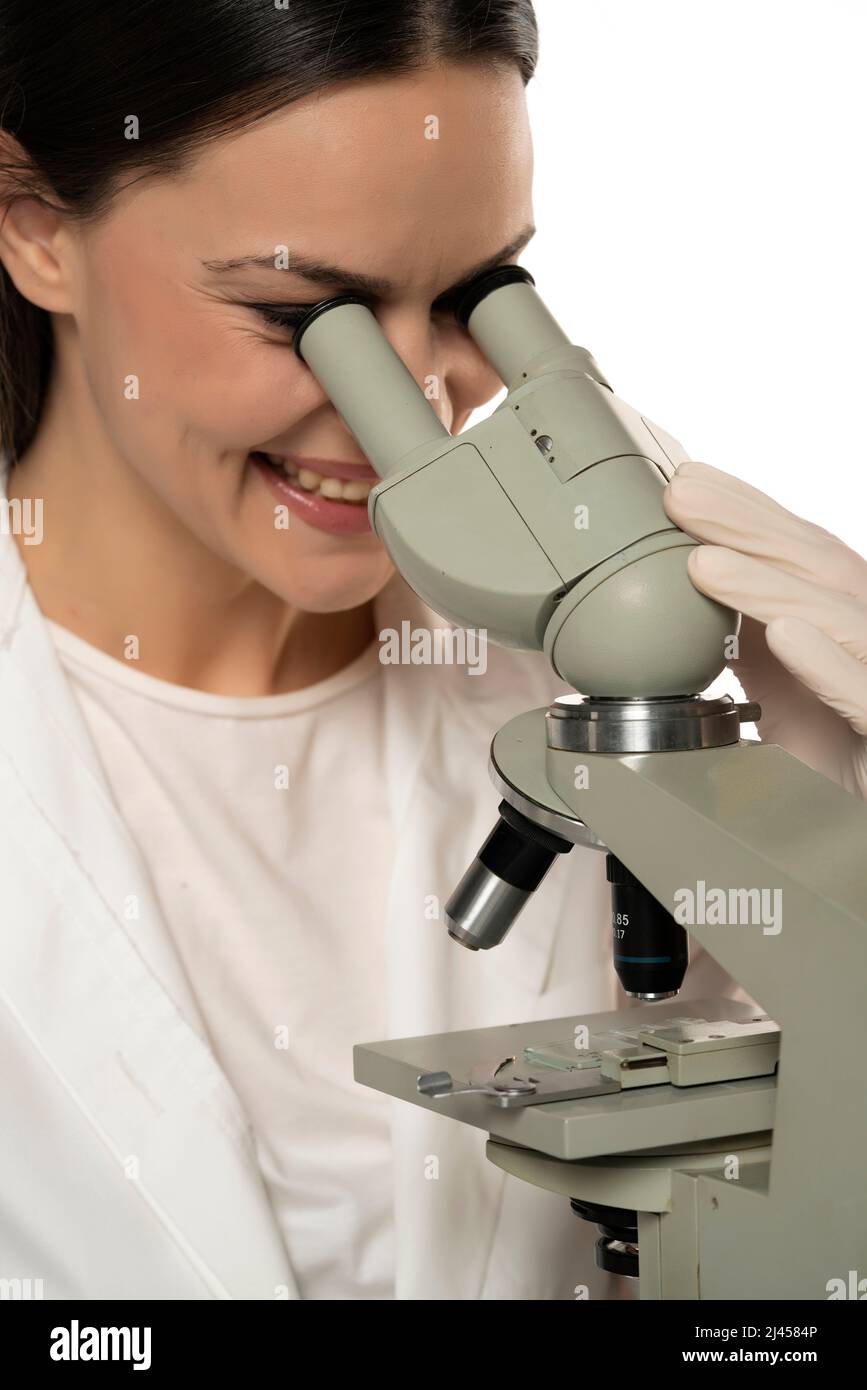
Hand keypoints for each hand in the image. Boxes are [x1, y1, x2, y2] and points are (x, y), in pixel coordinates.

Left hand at [663, 459, 866, 798]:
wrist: (865, 834)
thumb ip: (745, 653)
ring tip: (706, 565)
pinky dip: (825, 663)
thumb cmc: (842, 760)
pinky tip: (783, 636)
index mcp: (844, 626)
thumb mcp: (780, 699)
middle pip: (820, 568)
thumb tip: (681, 607)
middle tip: (681, 497)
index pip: (802, 555)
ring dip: (769, 586)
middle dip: (749, 526)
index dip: (750, 512)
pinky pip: (866, 694)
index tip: (688, 483)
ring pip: (841, 618)